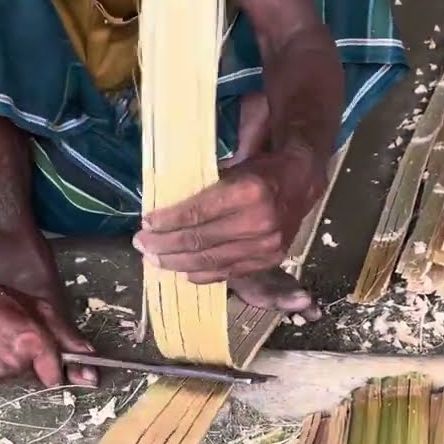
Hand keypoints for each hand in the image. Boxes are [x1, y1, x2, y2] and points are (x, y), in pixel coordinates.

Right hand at [0, 278, 96, 386]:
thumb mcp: (39, 308)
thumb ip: (67, 335)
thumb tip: (91, 356)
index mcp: (31, 341)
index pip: (56, 376)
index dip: (60, 369)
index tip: (58, 363)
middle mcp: (14, 361)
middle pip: (39, 377)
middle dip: (37, 363)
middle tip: (22, 341)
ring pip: (20, 379)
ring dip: (19, 367)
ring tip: (4, 343)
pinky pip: (2, 380)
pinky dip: (1, 369)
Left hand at [133, 150, 325, 283]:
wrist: (302, 182)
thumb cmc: (260, 171)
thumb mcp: (231, 169)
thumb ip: (202, 191)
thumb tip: (162, 211)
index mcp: (249, 191)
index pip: (197, 213)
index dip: (168, 222)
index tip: (146, 224)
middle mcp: (260, 221)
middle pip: (200, 240)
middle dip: (165, 245)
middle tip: (141, 244)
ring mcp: (267, 245)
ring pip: (211, 261)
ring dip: (177, 262)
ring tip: (154, 259)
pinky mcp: (269, 261)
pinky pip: (228, 273)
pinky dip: (201, 273)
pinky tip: (182, 270)